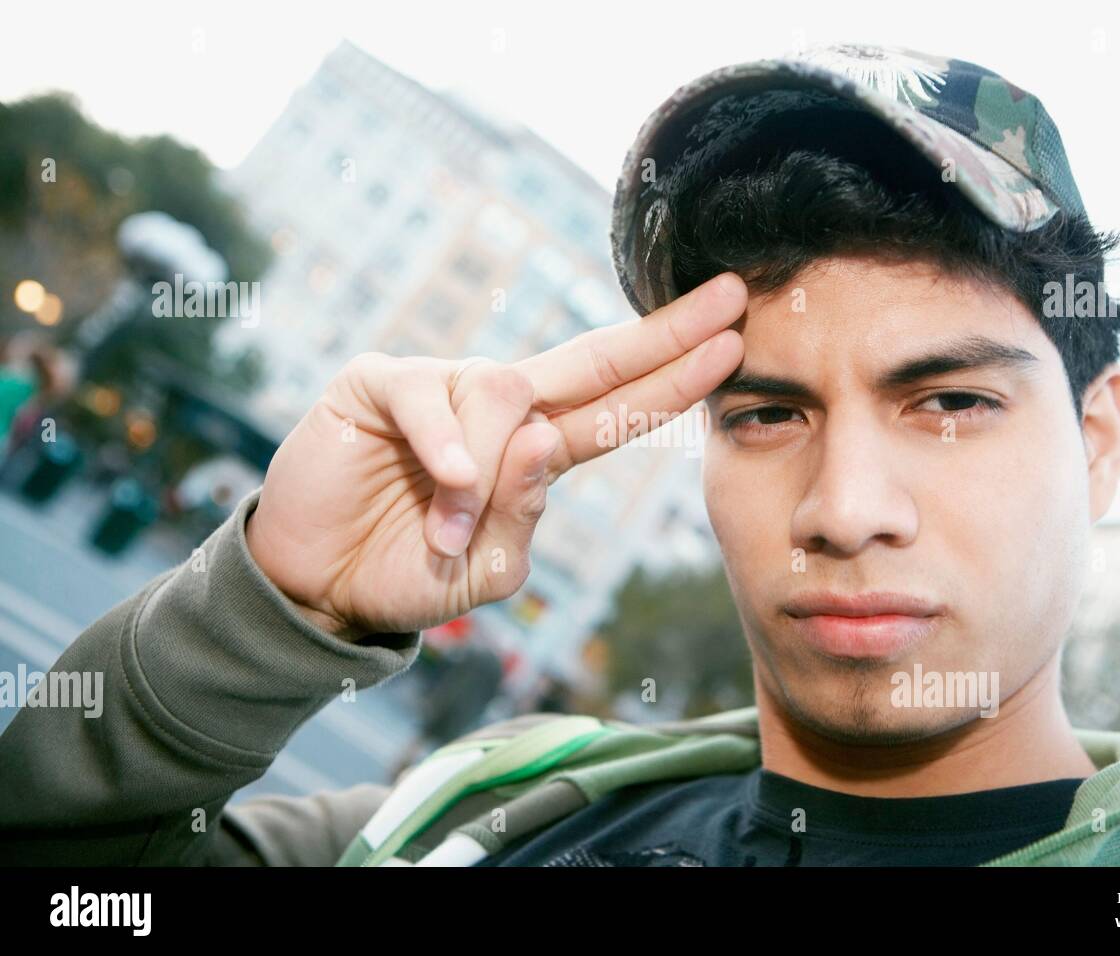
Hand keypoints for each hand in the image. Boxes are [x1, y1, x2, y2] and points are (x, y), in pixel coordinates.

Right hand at [246, 272, 746, 638]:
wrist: (318, 587)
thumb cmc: (408, 571)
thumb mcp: (485, 568)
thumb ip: (520, 514)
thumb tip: (543, 442)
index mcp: (534, 449)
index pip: (616, 407)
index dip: (672, 378)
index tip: (734, 344)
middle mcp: (498, 408)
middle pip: (591, 361)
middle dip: (663, 334)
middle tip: (729, 300)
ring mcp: (440, 388)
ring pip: (505, 393)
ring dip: (489, 470)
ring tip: (452, 533)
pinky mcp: (379, 383)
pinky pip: (429, 398)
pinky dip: (446, 445)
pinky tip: (449, 483)